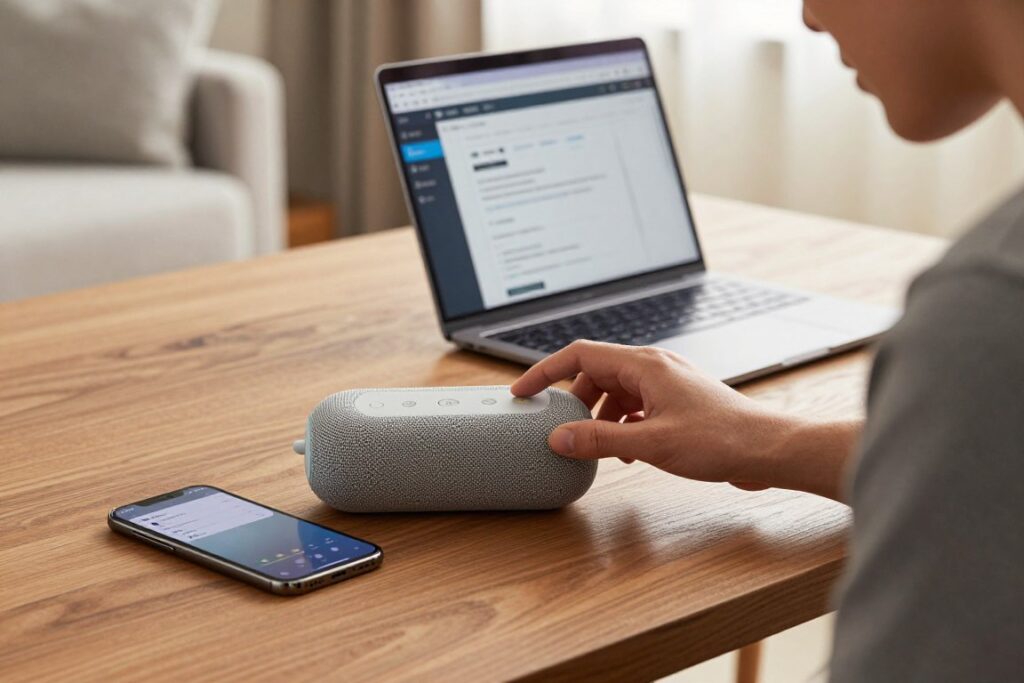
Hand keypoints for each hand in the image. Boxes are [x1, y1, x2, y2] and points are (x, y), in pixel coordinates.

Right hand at [510, 341, 858, 500]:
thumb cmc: (720, 439)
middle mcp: (653, 366)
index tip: (522, 392)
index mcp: (643, 364)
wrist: (768, 449)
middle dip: (575, 402)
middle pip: (595, 373)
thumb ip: (599, 440)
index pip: (579, 355)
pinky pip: (636, 405)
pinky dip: (623, 424)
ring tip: (598, 447)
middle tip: (562, 430)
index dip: (545, 371)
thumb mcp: (651, 443)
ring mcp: (667, 383)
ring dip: (600, 417)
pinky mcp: (677, 402)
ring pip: (615, 391)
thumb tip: (558, 438)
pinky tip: (628, 451)